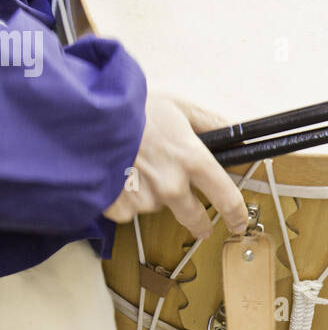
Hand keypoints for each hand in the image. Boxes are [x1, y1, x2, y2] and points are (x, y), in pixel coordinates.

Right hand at [105, 93, 249, 238]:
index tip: (238, 222)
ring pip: (157, 206)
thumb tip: (239, 132)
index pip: (226, 197)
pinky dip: (127, 198)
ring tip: (138, 167)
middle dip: (199, 223)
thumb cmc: (133, 106)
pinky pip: (130, 210)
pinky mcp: (118, 206)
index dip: (236, 214)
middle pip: (194, 218)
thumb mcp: (179, 106)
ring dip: (153, 195)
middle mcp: (171, 184)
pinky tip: (120, 176)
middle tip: (199, 223)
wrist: (86, 113)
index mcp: (192, 159)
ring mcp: (144, 198)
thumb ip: (213, 123)